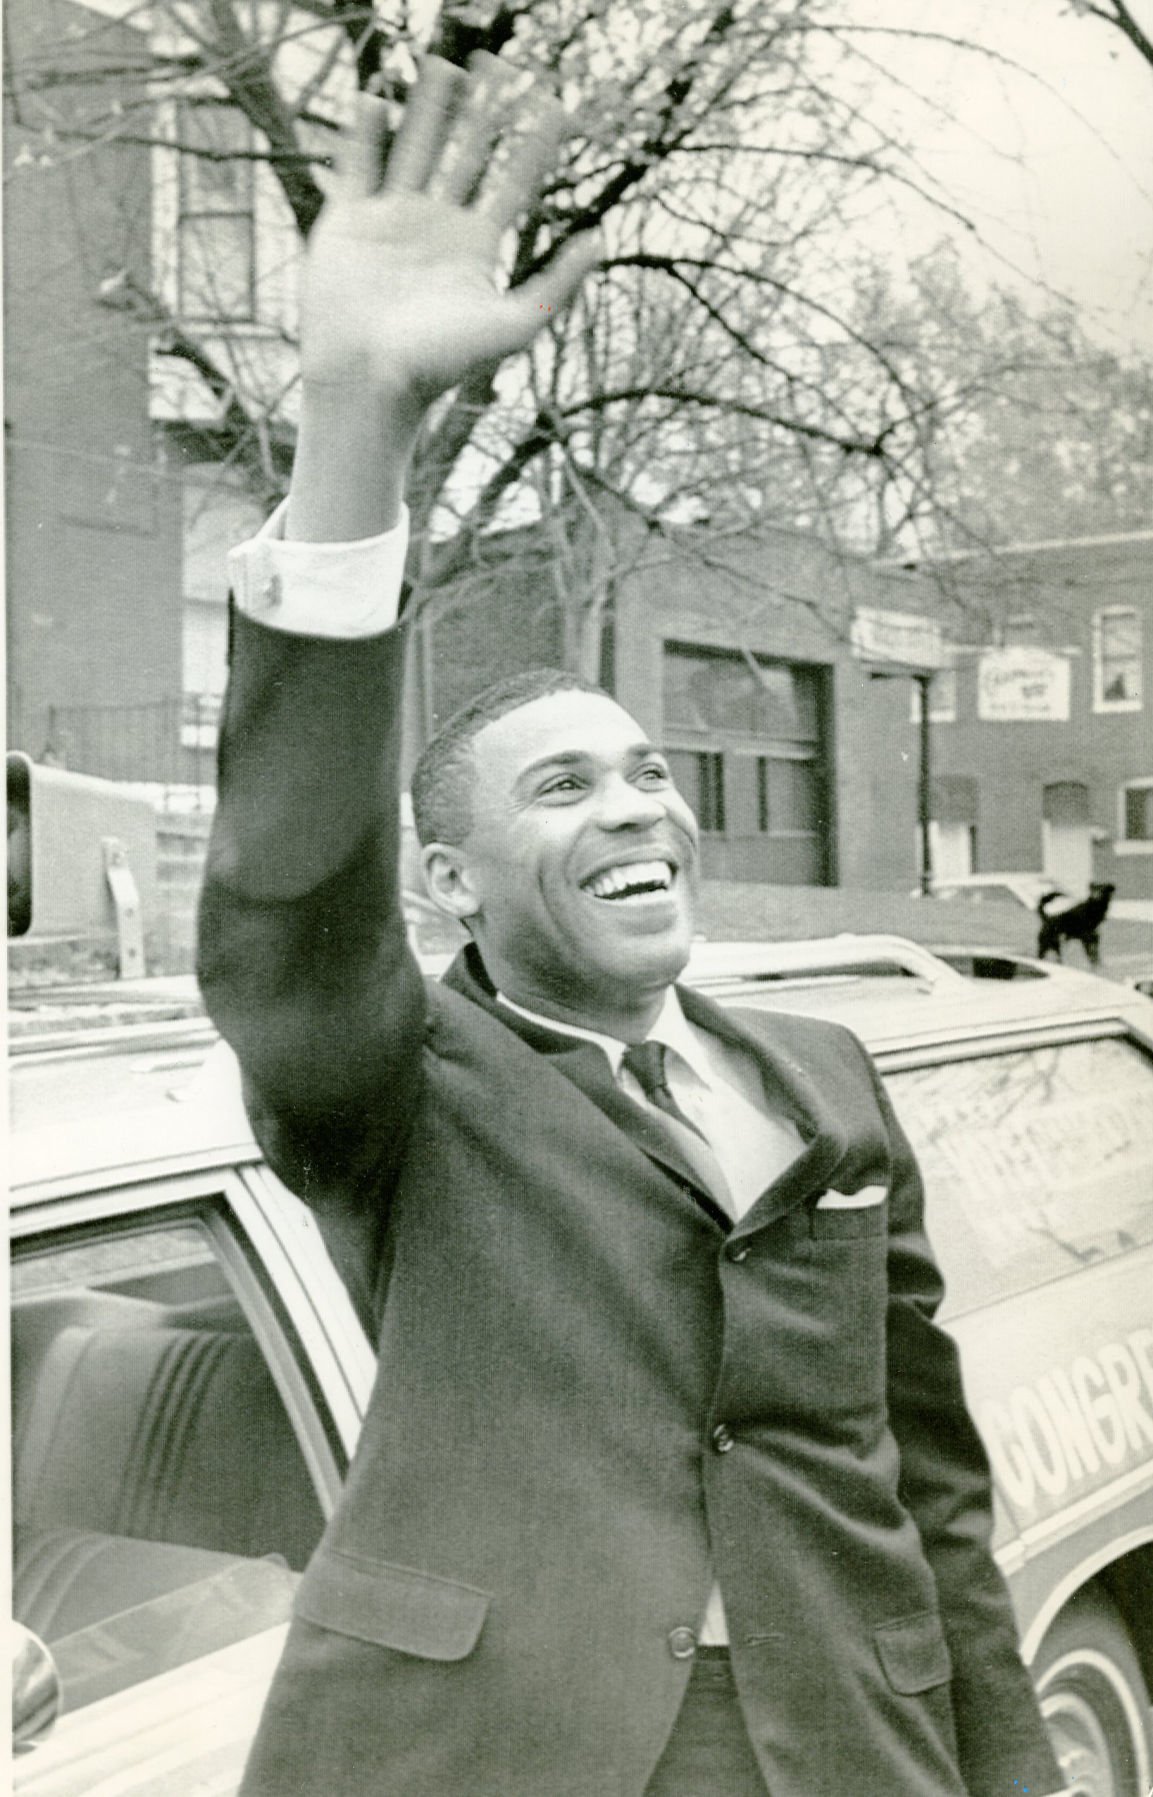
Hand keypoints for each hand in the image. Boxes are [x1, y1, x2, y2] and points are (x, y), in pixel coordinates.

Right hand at [301, 54, 601, 417]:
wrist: (368, 381)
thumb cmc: (440, 364)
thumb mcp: (514, 324)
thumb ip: (558, 282)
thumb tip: (600, 238)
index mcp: (475, 248)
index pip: (513, 181)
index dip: (534, 141)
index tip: (554, 100)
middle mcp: (436, 228)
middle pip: (465, 153)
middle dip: (482, 111)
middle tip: (499, 61)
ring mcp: (391, 221)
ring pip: (416, 148)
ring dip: (429, 108)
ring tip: (444, 65)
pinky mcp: (347, 222)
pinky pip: (359, 166)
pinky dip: (364, 133)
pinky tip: (376, 99)